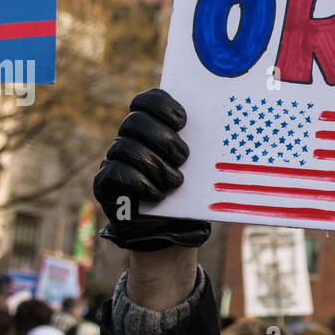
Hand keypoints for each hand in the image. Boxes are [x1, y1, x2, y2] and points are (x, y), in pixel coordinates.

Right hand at [93, 89, 210, 251]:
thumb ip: (204, 149)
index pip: (147, 101)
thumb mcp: (201, 171)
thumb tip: (230, 127)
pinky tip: (157, 193)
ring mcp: (114, 160)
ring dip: (156, 165)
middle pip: (134, 121)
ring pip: (126, 147)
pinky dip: (141, 183)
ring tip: (176, 182)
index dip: (162, 105)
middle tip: (184, 157)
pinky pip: (116, 172)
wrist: (171, 233)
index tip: (183, 121)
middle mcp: (129, 140)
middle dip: (162, 138)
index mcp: (152, 129)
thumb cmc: (189, 197)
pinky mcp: (104, 184)